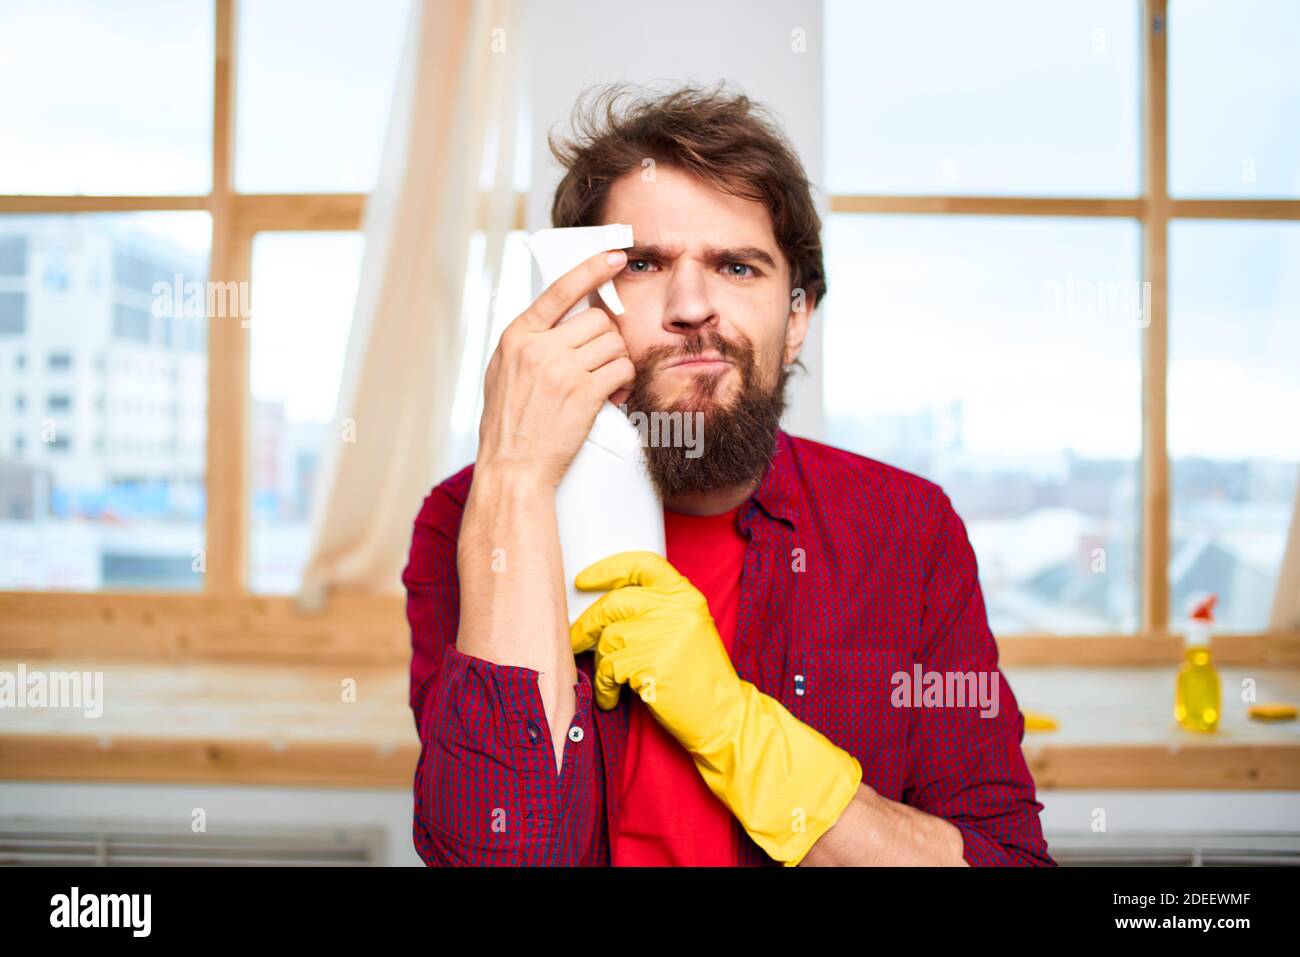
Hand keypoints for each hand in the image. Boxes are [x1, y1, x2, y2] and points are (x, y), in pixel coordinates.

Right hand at [476, 248, 633, 488]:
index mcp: (517, 336)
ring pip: (614, 344)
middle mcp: (538, 347)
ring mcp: (560, 370)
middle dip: (608, 340)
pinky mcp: (583, 394)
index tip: (614, 255)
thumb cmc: (509, 424)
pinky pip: (622, 371)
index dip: (591, 268)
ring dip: (618, 362)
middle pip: (597, 319)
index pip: (559, 289)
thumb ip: (528, 342)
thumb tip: (560, 318)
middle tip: (603, 363)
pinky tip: (612, 397)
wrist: (512, 467)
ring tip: (606, 384)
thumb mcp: (503, 371)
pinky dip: (624, 383)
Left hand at [570, 550, 863, 865]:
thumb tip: (603, 610)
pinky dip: (604, 687)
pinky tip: (611, 697)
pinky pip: (608, 669)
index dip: (607, 569)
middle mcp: (673, 609)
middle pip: (612, 603)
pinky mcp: (648, 663)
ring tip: (609, 681)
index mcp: (684, 595)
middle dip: (586, 624)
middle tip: (574, 639)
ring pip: (608, 639)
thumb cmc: (700, 676)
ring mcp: (661, 635)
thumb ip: (655, 611)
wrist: (724, 715)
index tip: (584, 580)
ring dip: (600, 663)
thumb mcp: (687, 628)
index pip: (641, 564)